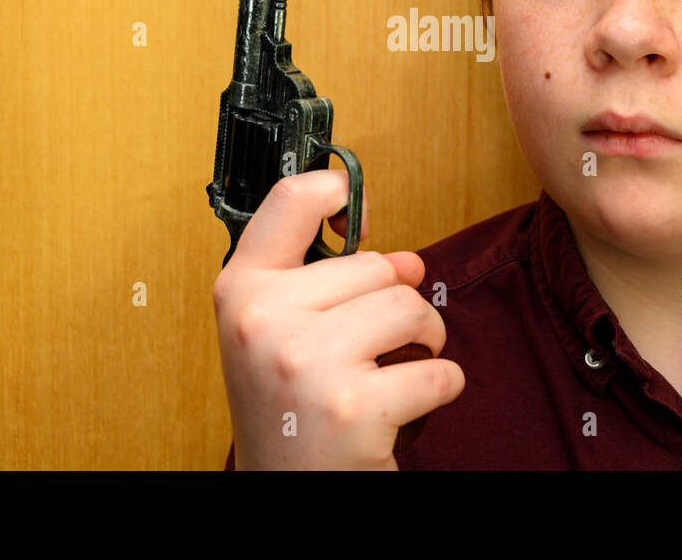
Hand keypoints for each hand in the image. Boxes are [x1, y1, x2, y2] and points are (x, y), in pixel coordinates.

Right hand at [212, 168, 464, 468]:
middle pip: (379, 267)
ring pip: (413, 310)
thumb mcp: (280, 335)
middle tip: (370, 347)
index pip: (291, 201)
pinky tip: (406, 406)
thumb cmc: (288, 412)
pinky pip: (438, 371)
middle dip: (394, 304)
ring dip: (425, 342)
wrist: (286, 492)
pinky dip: (440, 388)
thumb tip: (409, 259)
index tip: (353, 199)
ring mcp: (307, 364)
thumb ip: (330, 283)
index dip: (335, 189)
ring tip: (394, 369)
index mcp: (241, 293)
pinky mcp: (353, 408)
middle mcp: (264, 322)